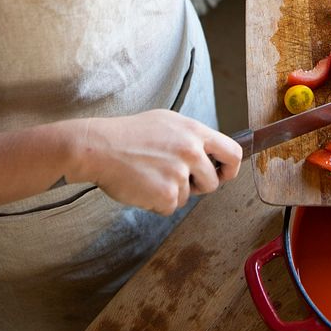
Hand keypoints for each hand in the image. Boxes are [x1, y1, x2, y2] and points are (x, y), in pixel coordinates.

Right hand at [72, 110, 241, 214]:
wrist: (99, 147)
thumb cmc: (128, 134)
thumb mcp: (167, 123)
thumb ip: (190, 137)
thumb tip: (208, 153)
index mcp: (194, 131)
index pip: (232, 152)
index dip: (231, 168)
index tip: (223, 175)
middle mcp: (192, 151)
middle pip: (213, 182)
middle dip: (198, 186)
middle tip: (175, 180)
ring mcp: (180, 173)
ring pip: (188, 196)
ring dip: (172, 193)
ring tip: (149, 176)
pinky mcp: (167, 194)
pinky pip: (170, 207)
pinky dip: (157, 202)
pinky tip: (141, 186)